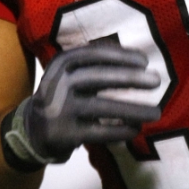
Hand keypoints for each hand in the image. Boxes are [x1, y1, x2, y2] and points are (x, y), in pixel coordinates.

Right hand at [2, 43, 160, 167]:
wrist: (32, 130)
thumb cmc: (64, 97)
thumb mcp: (71, 75)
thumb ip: (97, 66)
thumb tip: (140, 62)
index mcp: (61, 64)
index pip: (93, 54)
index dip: (120, 56)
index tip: (144, 61)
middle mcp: (57, 84)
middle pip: (98, 78)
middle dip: (130, 79)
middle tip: (156, 81)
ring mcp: (59, 110)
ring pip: (102, 108)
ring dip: (133, 110)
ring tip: (156, 113)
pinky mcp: (64, 134)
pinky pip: (98, 132)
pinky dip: (120, 131)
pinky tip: (136, 129)